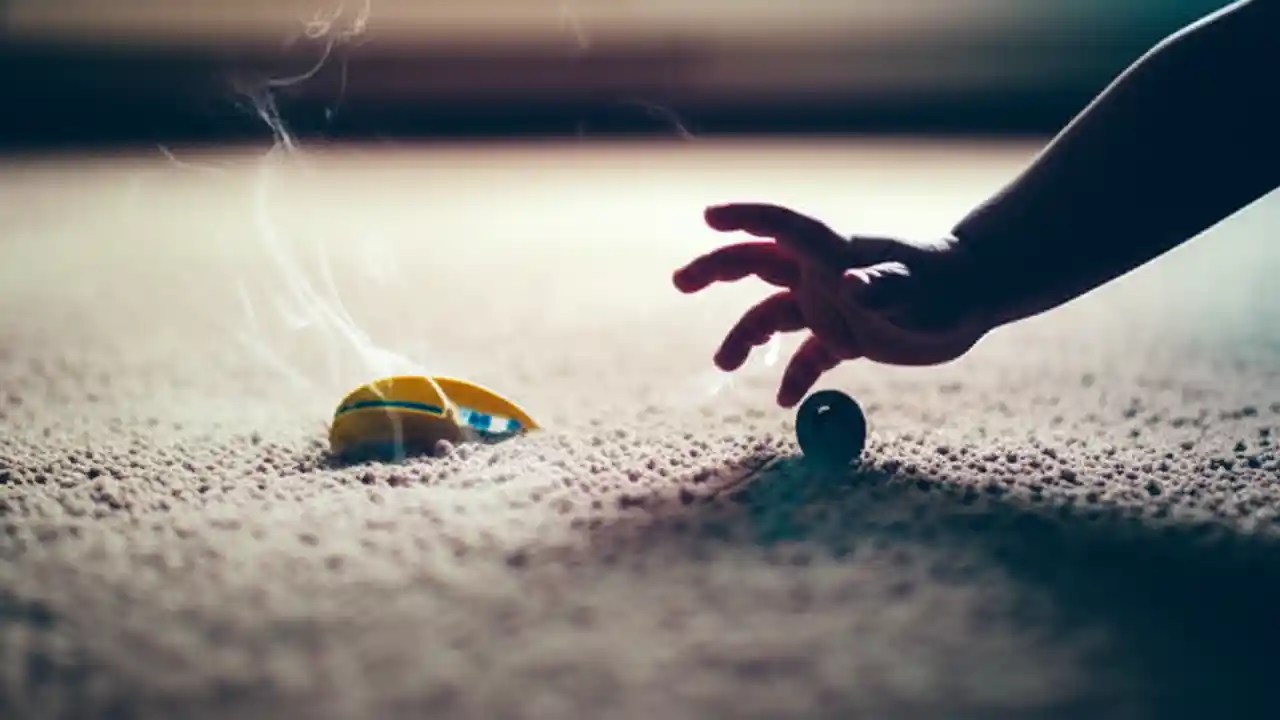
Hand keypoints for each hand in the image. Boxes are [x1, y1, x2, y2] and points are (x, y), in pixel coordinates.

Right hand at [673, 203, 993, 406]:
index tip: (708, 218)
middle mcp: (820, 274)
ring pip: (771, 315)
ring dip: (745, 337)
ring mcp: (827, 305)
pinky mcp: (843, 336)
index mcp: (831, 251)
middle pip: (755, 264)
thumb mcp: (915, 287)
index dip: (742, 218)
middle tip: (681, 282)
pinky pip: (806, 357)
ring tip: (724, 363)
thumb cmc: (948, 283)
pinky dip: (794, 377)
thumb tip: (847, 285)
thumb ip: (882, 285)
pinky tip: (786, 401)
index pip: (778, 225)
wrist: (974, 298)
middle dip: (715, 270)